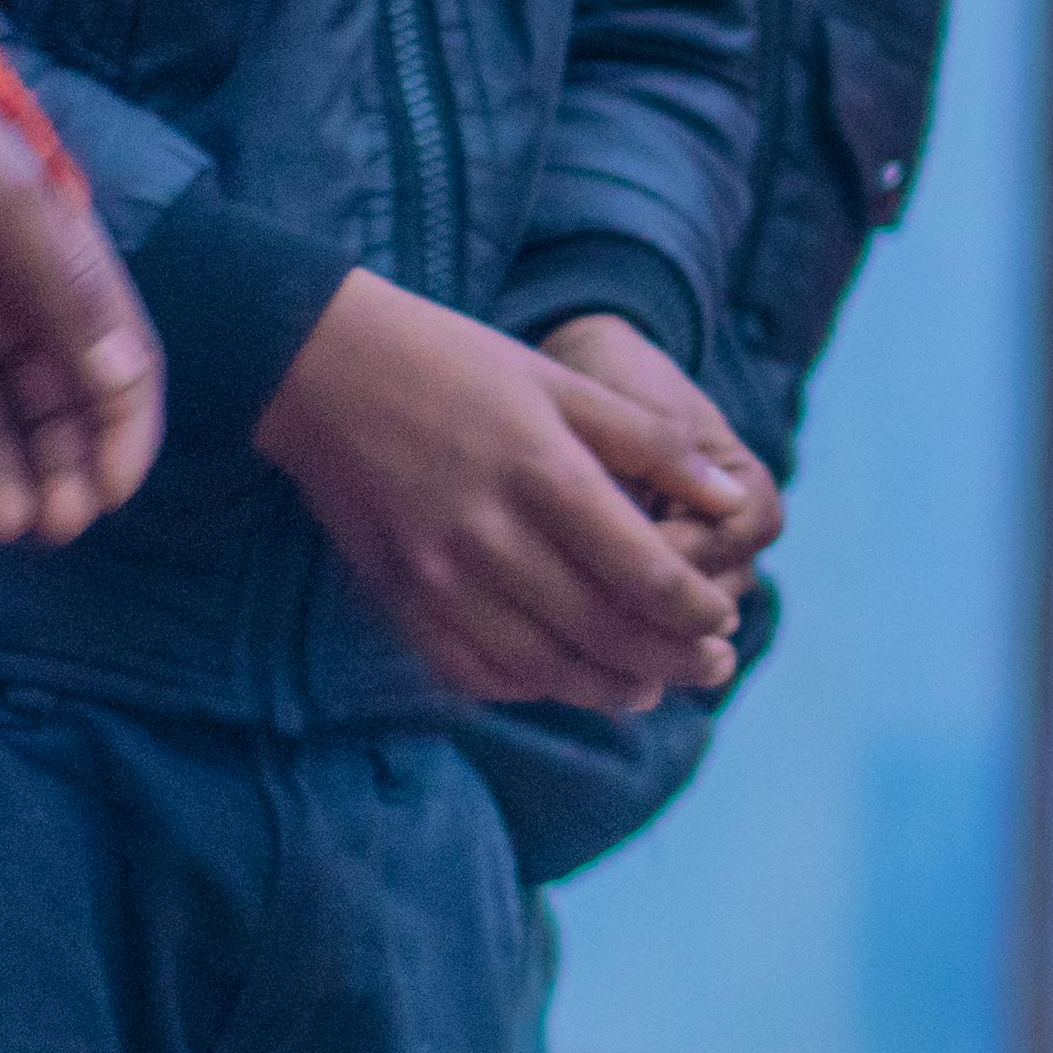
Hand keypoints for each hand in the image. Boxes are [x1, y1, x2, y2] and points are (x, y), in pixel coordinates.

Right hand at [254, 273, 742, 709]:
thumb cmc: (456, 364)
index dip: (695, 609)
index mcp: (545, 474)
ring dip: (607, 688)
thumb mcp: (563, 382)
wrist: (320, 367)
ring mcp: (437, 577)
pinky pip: (471, 671)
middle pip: (603, 631)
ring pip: (542, 667)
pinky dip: (527, 687)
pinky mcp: (397, 598)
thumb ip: (653, 444)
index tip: (724, 613)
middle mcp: (491, 537)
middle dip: (672, 659)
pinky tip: (563, 679)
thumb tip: (731, 499)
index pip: (645, 574)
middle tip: (715, 666)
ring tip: (651, 688)